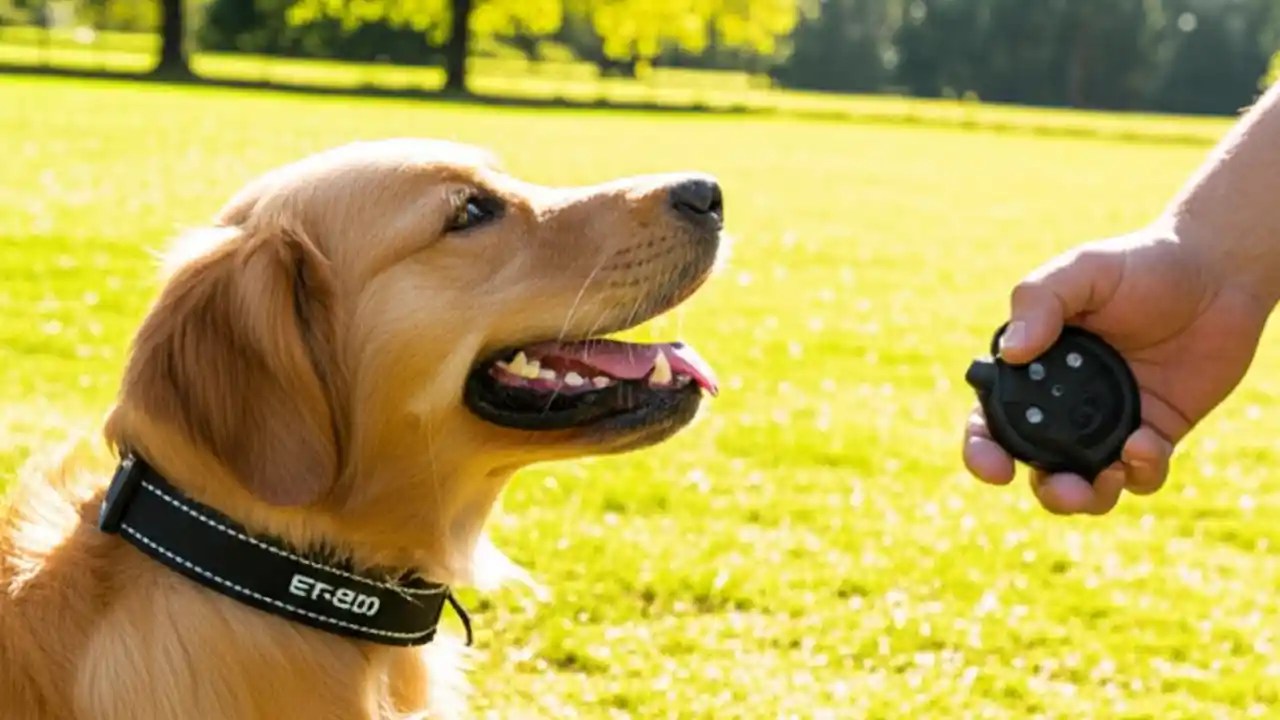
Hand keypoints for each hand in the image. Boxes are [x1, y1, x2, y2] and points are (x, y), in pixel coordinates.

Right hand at [963, 229, 1273, 514]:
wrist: (1219, 272)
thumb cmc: (1141, 264)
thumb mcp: (1082, 270)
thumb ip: (1039, 301)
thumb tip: (1012, 353)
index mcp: (1033, 369)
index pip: (992, 420)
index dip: (983, 450)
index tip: (994, 468)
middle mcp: (1064, 404)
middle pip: (1037, 465)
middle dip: (1045, 489)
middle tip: (1062, 488)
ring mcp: (1109, 423)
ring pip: (1086, 484)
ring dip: (1087, 497)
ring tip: (1104, 481)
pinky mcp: (1155, 433)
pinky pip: (1141, 474)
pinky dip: (1140, 471)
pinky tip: (1144, 443)